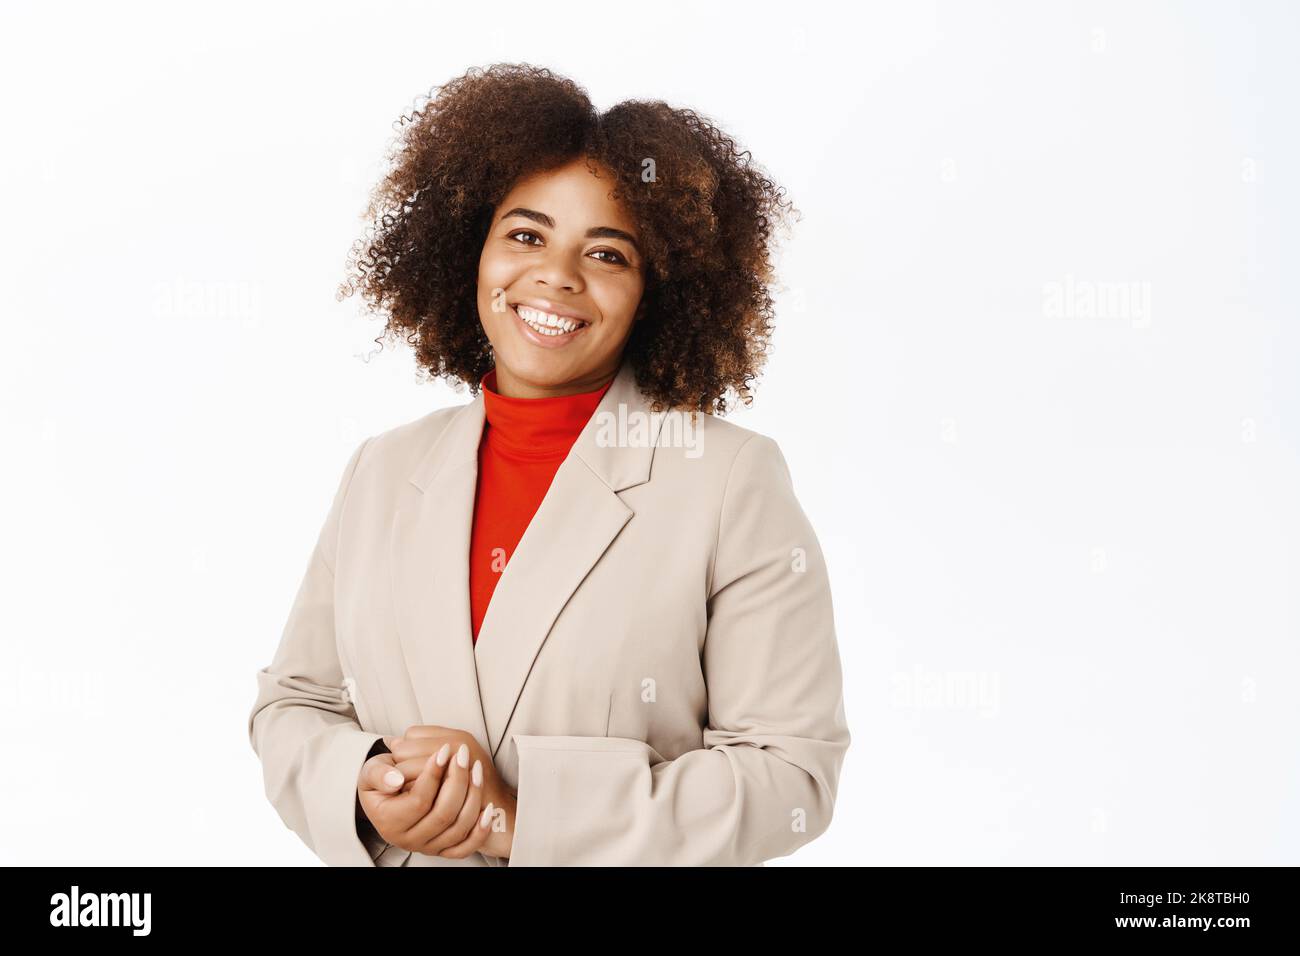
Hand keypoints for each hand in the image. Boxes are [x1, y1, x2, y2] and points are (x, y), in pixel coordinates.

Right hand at [356, 732, 498, 856]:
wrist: (387, 796)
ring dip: (473, 797)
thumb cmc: (382, 780)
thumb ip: (378, 774)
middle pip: (442, 815)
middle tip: (464, 753)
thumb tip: (396, 779)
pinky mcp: (443, 849)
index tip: (444, 749)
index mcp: (389, 822)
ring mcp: (427, 847)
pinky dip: (480, 830)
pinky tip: (487, 808)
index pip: (419, 800)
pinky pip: (466, 847)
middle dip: (457, 781)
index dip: (433, 774)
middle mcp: (408, 839)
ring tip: (476, 768)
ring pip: (458, 828)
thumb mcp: (371, 772)